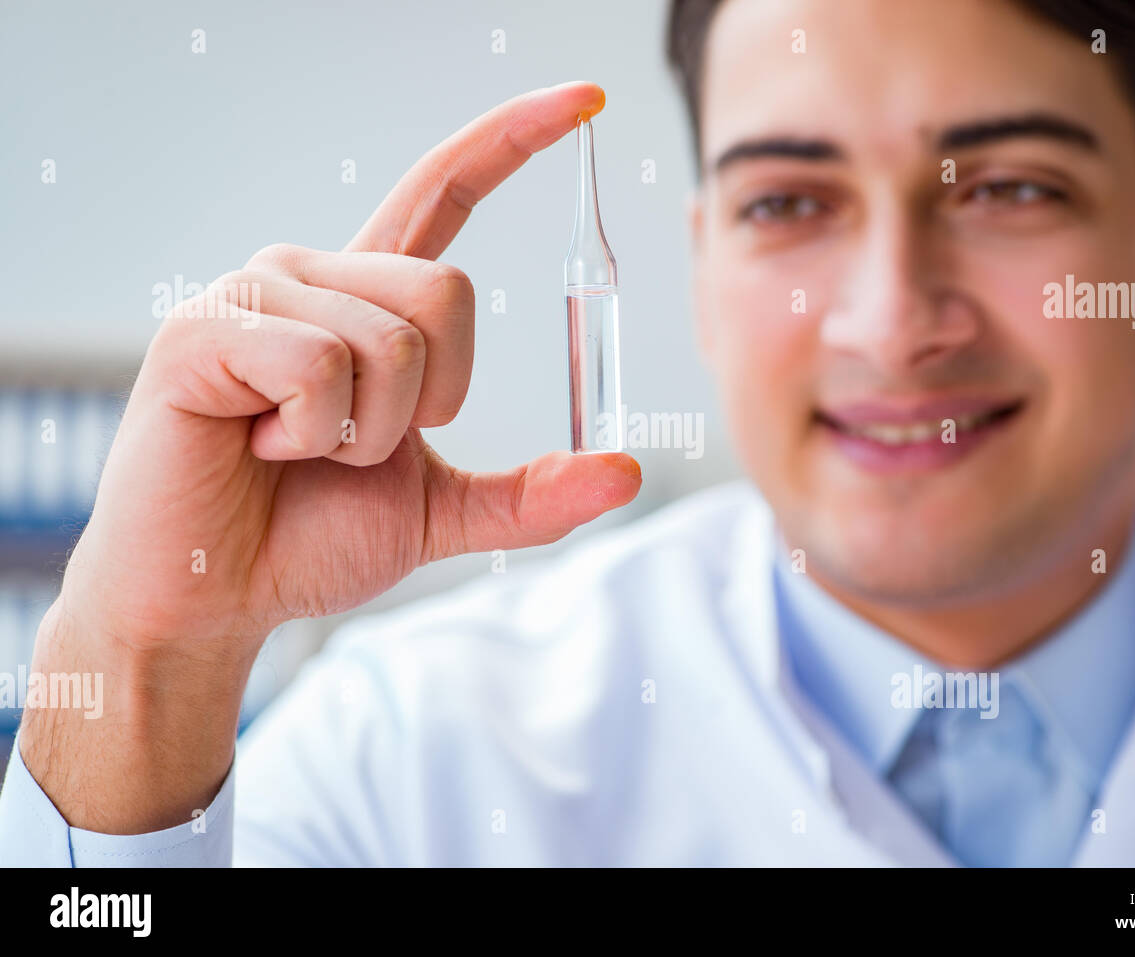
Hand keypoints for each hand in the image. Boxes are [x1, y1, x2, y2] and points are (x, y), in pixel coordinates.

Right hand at [65, 81, 638, 652]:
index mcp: (367, 300)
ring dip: (366, 433)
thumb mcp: (440, 512)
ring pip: (389, 339)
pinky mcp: (203, 329)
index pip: (446, 192)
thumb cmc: (309, 536)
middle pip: (447, 292)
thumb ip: (530, 494)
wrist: (218, 594)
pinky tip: (258, 446)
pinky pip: (320, 364)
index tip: (585, 98)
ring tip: (296, 451)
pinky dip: (311, 434)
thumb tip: (626, 473)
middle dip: (426, 402)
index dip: (513, 140)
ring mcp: (255, 293)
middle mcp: (313, 274)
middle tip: (351, 447)